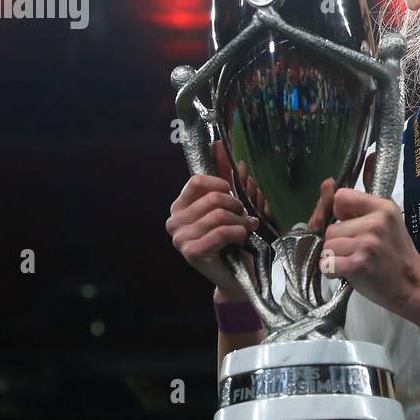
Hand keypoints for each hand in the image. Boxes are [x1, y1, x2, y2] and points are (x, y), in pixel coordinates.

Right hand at [166, 140, 259, 296]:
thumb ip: (223, 176)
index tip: (235, 197)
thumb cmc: (232, 239)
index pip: (197, 181)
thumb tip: (219, 144)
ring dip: (240, 221)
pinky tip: (242, 239)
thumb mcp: (229, 205)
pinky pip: (221, 232)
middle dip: (237, 206)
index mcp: (180, 206)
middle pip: (213, 198)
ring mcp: (179, 238)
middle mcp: (174, 221)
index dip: (222, 184)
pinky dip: (238, 233)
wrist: (237, 276)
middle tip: (245, 217)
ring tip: (246, 228)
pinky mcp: (191, 252)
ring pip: (219, 214)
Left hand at [319, 187, 419, 316]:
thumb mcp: (388, 222)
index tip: (349, 226)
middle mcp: (375, 222)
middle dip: (339, 243)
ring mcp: (367, 243)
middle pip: (331, 229)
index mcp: (383, 207)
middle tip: (358, 252)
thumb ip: (361, 206)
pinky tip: (348, 273)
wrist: (413, 285)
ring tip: (355, 263)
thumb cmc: (397, 254)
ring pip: (328, 247)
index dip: (339, 214)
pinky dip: (332, 271)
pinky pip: (327, 264)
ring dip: (336, 258)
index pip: (341, 197)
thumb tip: (326, 185)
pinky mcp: (359, 264)